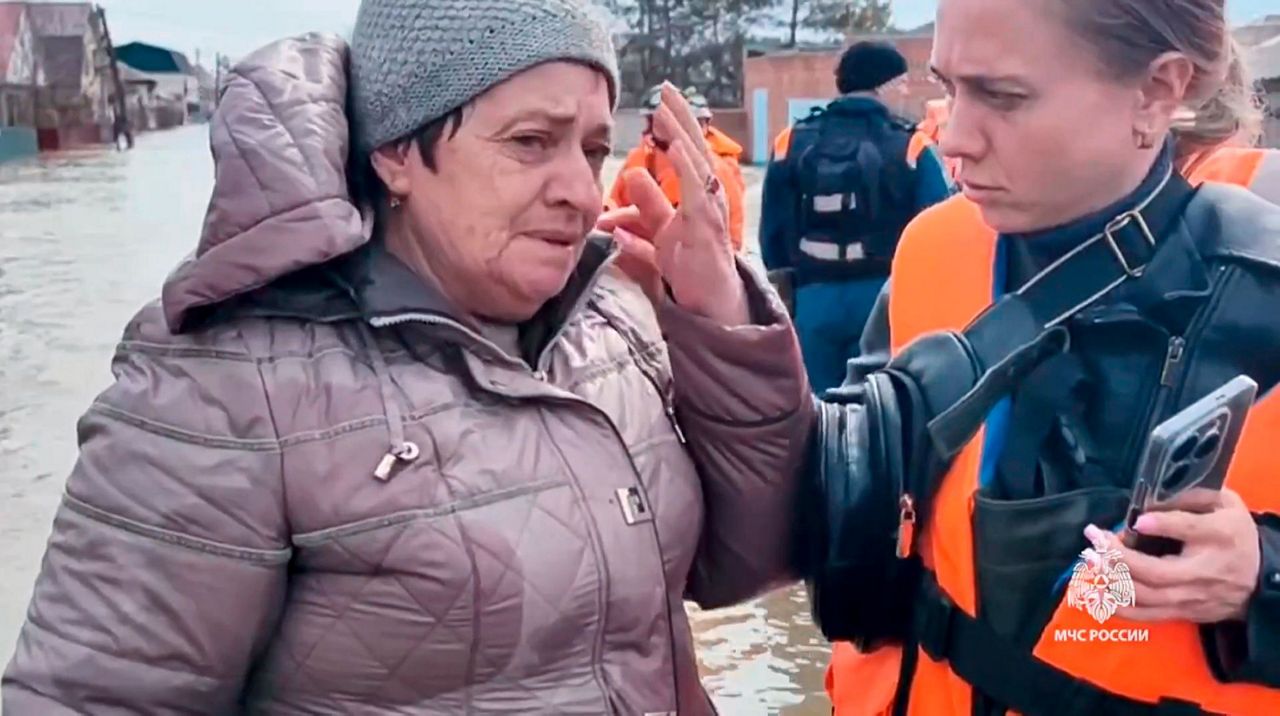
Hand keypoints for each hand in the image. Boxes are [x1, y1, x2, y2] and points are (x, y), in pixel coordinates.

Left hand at [596, 82, 748, 325]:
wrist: (710, 305)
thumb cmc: (689, 268)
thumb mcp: (661, 231)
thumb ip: (648, 206)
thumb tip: (633, 176)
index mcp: (696, 196)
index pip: (686, 153)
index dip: (676, 125)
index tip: (662, 98)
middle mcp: (707, 199)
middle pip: (696, 151)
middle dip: (682, 120)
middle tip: (666, 90)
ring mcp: (710, 213)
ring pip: (699, 168)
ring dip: (684, 139)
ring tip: (667, 115)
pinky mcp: (707, 230)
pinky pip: (698, 197)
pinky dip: (688, 172)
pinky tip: (678, 151)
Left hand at [1085, 489, 1260, 623]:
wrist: (1259, 580)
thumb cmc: (1233, 534)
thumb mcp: (1224, 505)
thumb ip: (1194, 495)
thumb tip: (1154, 493)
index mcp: (1219, 536)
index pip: (1190, 530)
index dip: (1162, 524)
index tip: (1137, 520)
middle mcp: (1204, 571)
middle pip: (1158, 572)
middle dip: (1119, 557)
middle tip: (1094, 537)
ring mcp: (1192, 596)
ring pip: (1147, 596)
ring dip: (1112, 579)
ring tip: (1089, 559)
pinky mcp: (1182, 612)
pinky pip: (1146, 616)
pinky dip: (1118, 607)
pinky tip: (1095, 593)